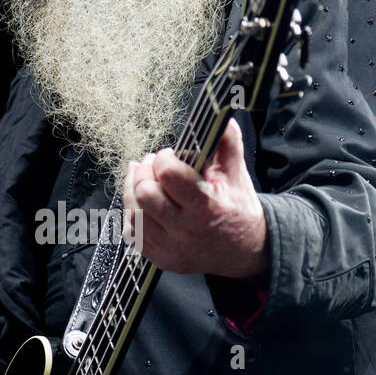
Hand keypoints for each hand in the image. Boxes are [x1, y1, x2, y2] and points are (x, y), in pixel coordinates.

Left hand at [122, 118, 268, 279]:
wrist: (244, 251)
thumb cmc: (236, 207)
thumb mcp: (237, 173)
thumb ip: (227, 142)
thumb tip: (219, 116)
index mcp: (206, 207)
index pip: (168, 176)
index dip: (164, 159)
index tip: (170, 156)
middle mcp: (185, 230)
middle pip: (144, 194)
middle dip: (145, 173)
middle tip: (154, 166)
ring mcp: (170, 248)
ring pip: (132, 212)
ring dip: (135, 190)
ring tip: (146, 180)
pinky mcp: (158, 258)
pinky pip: (131, 231)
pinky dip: (134, 212)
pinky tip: (144, 202)